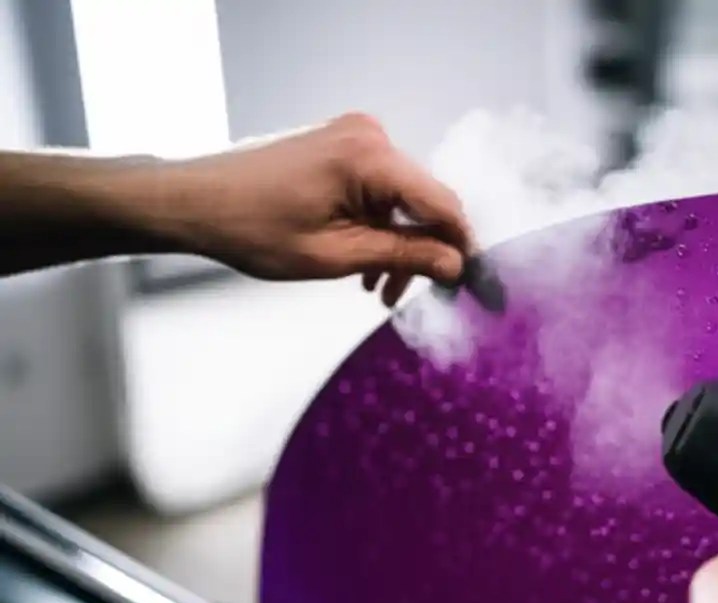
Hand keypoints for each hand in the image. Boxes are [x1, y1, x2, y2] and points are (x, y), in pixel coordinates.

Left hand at [154, 112, 472, 306]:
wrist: (195, 202)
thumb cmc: (254, 229)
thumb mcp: (336, 254)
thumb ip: (404, 256)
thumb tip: (456, 265)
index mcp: (371, 158)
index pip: (442, 203)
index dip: (460, 246)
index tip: (468, 284)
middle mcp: (372, 136)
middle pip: (424, 201)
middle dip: (423, 250)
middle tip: (411, 297)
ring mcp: (357, 137)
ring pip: (403, 199)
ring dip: (399, 244)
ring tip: (380, 289)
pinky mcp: (343, 145)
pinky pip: (381, 189)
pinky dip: (379, 224)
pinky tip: (365, 262)